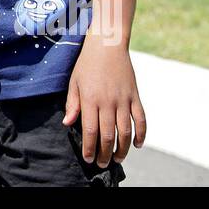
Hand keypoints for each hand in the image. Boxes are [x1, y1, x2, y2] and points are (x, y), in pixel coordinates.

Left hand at [62, 40, 146, 168]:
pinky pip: (140, 119)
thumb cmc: (87, 63)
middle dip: (105, 153)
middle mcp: (108, 102)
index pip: (90, 131)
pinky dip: (141, 134)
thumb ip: (72, 104)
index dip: (89, 148)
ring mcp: (123, 100)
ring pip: (125, 131)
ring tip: (117, 158)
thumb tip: (67, 124)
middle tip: (102, 163)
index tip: (88, 159)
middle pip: (108, 135)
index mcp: (90, 99)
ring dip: (122, 149)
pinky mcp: (135, 96)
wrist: (107, 44)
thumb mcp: (74, 82)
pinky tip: (137, 144)